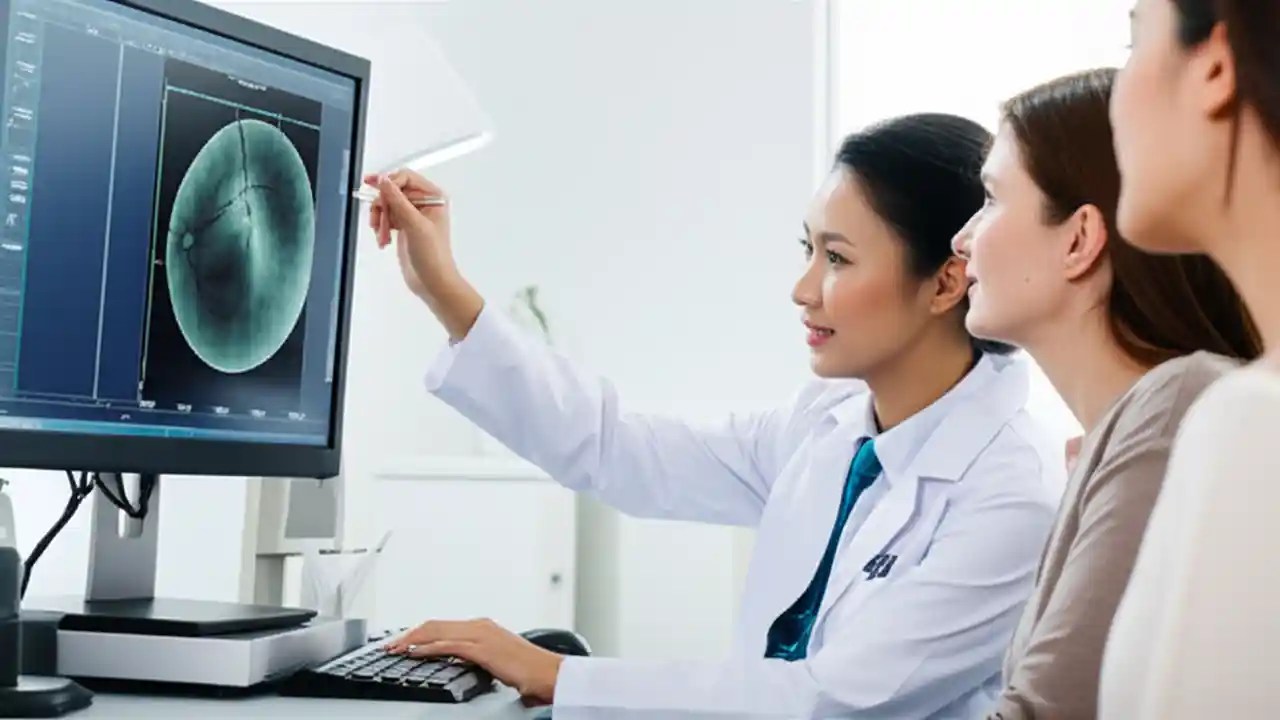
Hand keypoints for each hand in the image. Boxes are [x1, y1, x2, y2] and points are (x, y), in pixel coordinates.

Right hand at [363, 169, 482, 339]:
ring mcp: (413, 215)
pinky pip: (386, 218)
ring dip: (380, 219)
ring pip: (387, 204)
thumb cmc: (432, 256)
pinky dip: (381, 227)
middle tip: (378, 222)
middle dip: (382, 206)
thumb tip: (383, 180)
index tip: (376, 194)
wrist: (432, 282)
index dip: (389, 184)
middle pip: (393, 191)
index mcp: (433, 197)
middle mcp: (424, 203)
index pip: (405, 178)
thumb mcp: (414, 224)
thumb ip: (397, 200)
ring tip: (380, 235)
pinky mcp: (404, 227)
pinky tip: (383, 240)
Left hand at [385, 618, 563, 705]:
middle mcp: (480, 625)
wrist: (548, 673)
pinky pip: (447, 645)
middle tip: (390, 645)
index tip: (404, 642)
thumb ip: (478, 658)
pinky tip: (414, 653)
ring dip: (412, 640)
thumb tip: (460, 663)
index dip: (420, 632)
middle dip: (409, 634)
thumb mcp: (498, 660)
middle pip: (435, 625)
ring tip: (395, 649)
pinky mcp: (482, 648)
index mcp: (483, 626)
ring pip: (437, 631)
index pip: (443, 626)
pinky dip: (427, 648)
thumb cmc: (528, 670)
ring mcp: (481, 635)